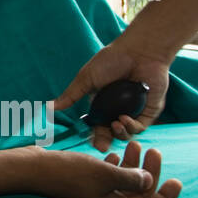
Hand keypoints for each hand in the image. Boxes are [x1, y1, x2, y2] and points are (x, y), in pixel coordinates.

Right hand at [33, 141, 181, 197]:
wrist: (34, 168)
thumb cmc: (69, 172)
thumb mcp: (106, 173)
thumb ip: (132, 178)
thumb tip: (149, 180)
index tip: (174, 180)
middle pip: (141, 196)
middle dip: (152, 174)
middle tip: (155, 152)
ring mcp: (97, 194)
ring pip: (125, 184)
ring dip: (134, 165)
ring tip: (135, 144)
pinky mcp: (87, 184)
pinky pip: (109, 177)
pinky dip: (116, 165)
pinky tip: (114, 151)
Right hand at [55, 39, 171, 150]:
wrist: (139, 52)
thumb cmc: (112, 60)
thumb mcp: (87, 78)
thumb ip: (71, 95)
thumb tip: (49, 107)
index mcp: (102, 105)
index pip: (97, 126)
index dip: (94, 136)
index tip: (91, 141)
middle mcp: (117, 110)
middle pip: (111, 134)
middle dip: (106, 141)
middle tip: (102, 146)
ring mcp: (134, 112)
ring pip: (126, 134)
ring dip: (119, 134)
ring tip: (115, 125)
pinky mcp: (148, 112)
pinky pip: (140, 127)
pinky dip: (132, 127)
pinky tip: (124, 118)